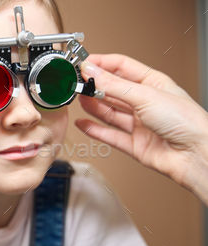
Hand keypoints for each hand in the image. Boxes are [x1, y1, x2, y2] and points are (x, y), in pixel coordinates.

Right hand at [75, 53, 207, 204]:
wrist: (195, 154)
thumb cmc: (186, 122)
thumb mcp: (145, 96)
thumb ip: (114, 85)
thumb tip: (93, 71)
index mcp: (153, 83)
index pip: (122, 67)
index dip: (102, 64)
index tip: (83, 64)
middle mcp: (146, 103)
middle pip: (113, 90)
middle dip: (94, 85)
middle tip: (76, 83)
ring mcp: (139, 124)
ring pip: (109, 112)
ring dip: (93, 106)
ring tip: (77, 100)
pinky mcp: (133, 144)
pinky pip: (109, 135)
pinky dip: (94, 130)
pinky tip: (82, 123)